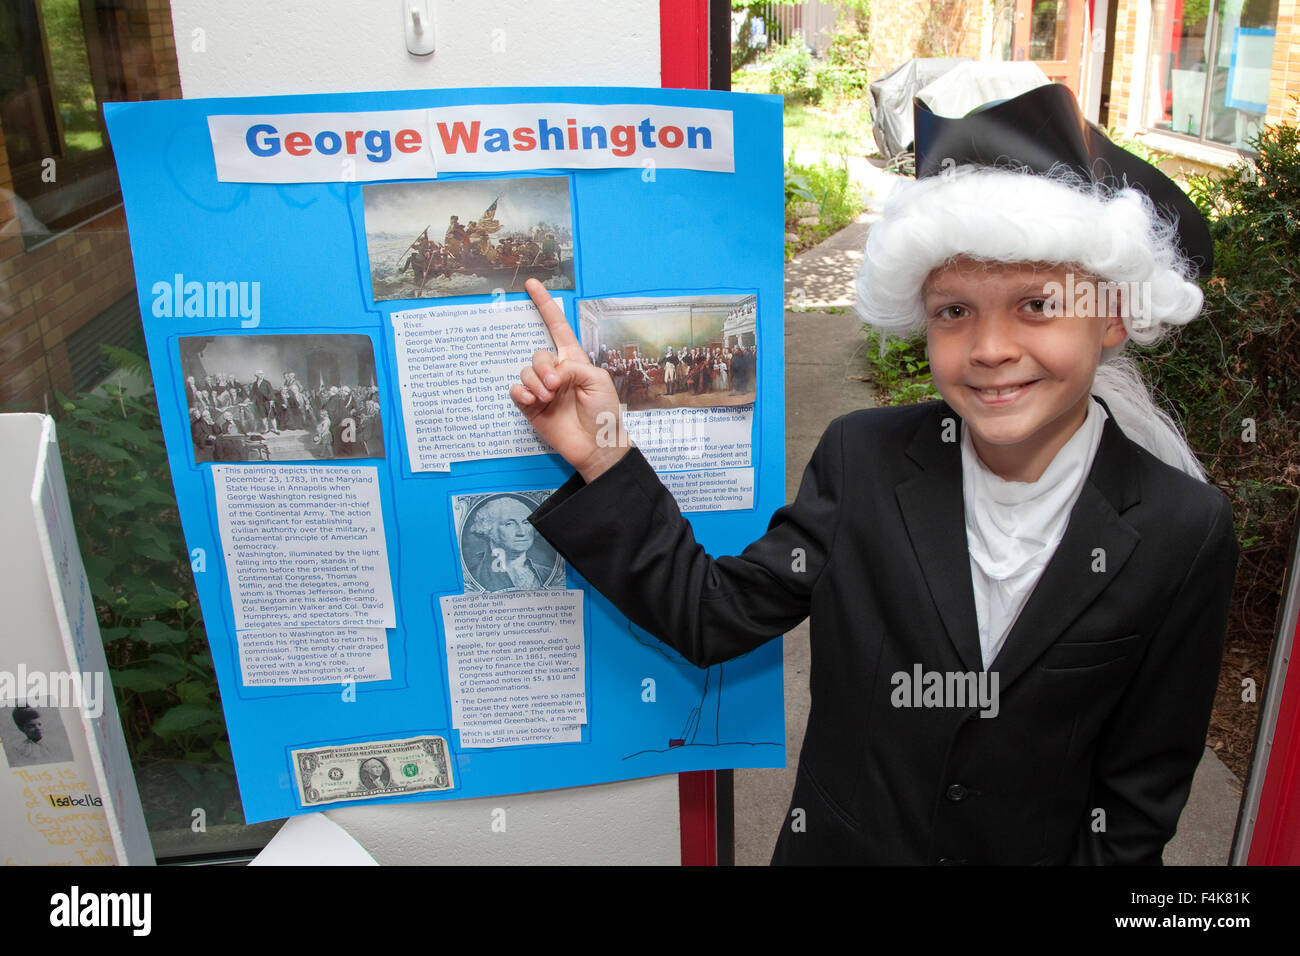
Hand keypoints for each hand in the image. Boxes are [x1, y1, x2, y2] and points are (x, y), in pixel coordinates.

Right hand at [511, 279, 629, 481]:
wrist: (595, 444)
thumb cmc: (604, 412)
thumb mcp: (597, 380)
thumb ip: (573, 367)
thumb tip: (551, 372)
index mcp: (574, 360)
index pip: (557, 327)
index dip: (545, 306)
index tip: (532, 285)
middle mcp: (556, 371)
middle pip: (538, 354)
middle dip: (544, 368)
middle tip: (556, 386)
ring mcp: (542, 389)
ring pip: (526, 371)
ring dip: (535, 383)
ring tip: (548, 398)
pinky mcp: (530, 406)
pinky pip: (516, 390)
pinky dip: (521, 393)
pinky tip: (532, 402)